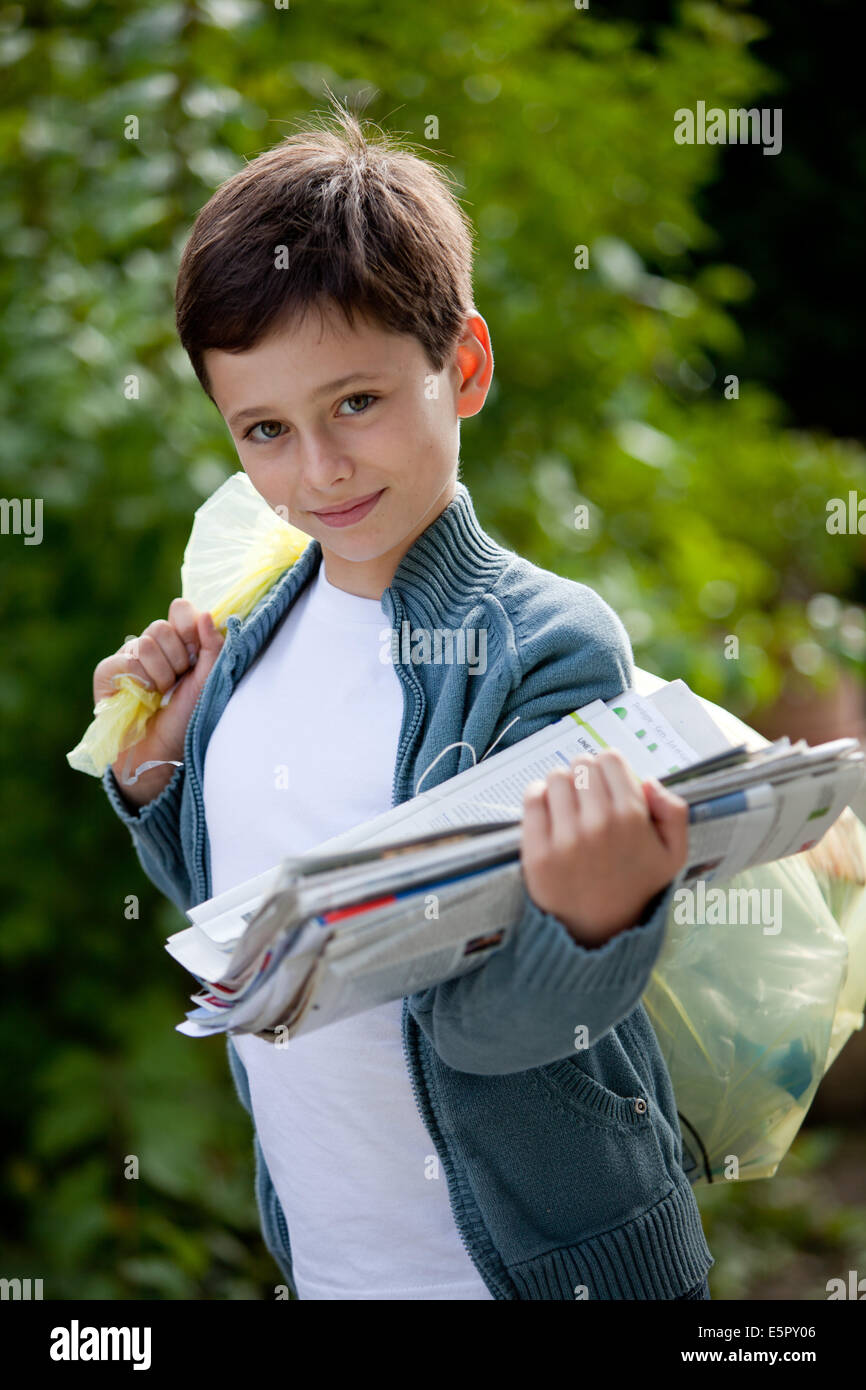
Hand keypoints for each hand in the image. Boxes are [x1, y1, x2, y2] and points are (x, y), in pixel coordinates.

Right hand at [93, 598, 223, 807]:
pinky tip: (140, 697)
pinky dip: (138, 680)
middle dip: (177, 659)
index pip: (180, 610)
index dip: (188, 624)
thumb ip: (213, 647)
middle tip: (177, 684)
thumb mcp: (209, 681)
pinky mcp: (107, 672)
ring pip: (146, 644)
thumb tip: (207, 614)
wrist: (161, 753)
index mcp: (179, 643)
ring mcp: (128, 658)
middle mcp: (153, 647)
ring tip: (160, 695)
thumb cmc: (187, 719)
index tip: (195, 649)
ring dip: (161, 675)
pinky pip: (124, 660)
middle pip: (162, 627)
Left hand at [520, 747, 688, 946]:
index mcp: (632, 818)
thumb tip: (649, 781)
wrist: (598, 931)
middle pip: (582, 764)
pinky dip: (539, 797)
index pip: (610, 759)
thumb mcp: (673, 855)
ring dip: (562, 787)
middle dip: (586, 777)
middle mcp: (598, 823)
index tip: (608, 788)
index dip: (610, 770)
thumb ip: (674, 812)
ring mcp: (564, 837)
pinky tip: (550, 814)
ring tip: (570, 810)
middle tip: (589, 801)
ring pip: (556, 777)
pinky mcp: (537, 850)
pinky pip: (532, 797)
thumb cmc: (634, 887)